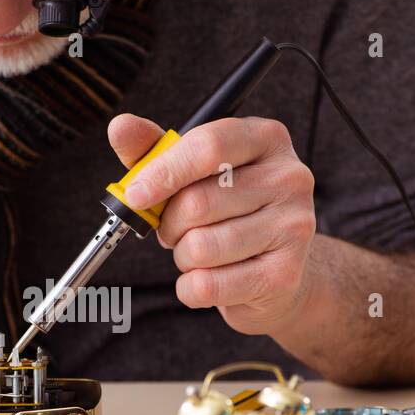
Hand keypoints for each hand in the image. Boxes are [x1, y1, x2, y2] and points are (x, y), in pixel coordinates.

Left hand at [108, 114, 315, 337]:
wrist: (276, 270)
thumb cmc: (229, 212)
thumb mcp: (195, 172)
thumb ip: (155, 151)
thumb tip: (120, 127)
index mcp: (266, 139)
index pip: (209, 146)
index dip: (163, 172)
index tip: (136, 195)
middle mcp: (289, 178)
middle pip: (198, 202)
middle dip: (170, 224)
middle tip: (175, 230)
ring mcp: (293, 227)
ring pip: (200, 247)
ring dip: (183, 256)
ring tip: (199, 252)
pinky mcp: (284, 274)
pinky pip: (208, 285)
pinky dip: (191, 288)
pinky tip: (210, 277)